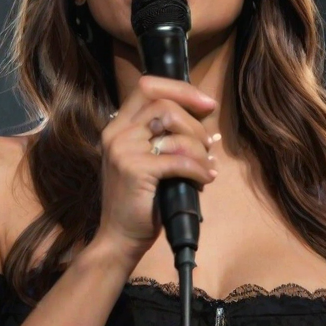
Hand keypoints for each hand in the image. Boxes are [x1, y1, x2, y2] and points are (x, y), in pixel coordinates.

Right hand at [94, 75, 217, 267]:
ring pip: (173, 129)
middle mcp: (116, 132)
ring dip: (198, 146)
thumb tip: (209, 127)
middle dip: (194, 122)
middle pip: (164, 104)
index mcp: (118, 126)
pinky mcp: (135, 170)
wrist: (119, 238)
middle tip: (207, 144)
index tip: (206, 104)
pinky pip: (178, 160)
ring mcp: (123, 150)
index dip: (181, 90)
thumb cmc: (140, 201)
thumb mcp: (150, 161)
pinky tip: (205, 179)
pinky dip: (198, 168)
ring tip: (205, 163)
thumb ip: (169, 139)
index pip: (148, 87)